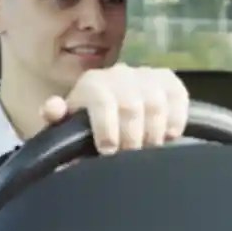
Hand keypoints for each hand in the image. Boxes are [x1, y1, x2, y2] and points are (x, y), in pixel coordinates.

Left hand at [39, 64, 188, 154]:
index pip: (103, 101)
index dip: (107, 128)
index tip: (109, 151)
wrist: (111, 108)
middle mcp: (121, 73)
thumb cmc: (88, 122)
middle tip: (129, 157)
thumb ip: (56, 118)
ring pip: (157, 104)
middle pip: (132, 106)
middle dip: (131, 137)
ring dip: (153, 133)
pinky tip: (168, 136)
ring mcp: (147, 75)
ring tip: (147, 150)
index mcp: (93, 83)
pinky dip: (176, 118)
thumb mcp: (66, 123)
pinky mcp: (169, 81)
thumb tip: (53, 109)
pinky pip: (178, 97)